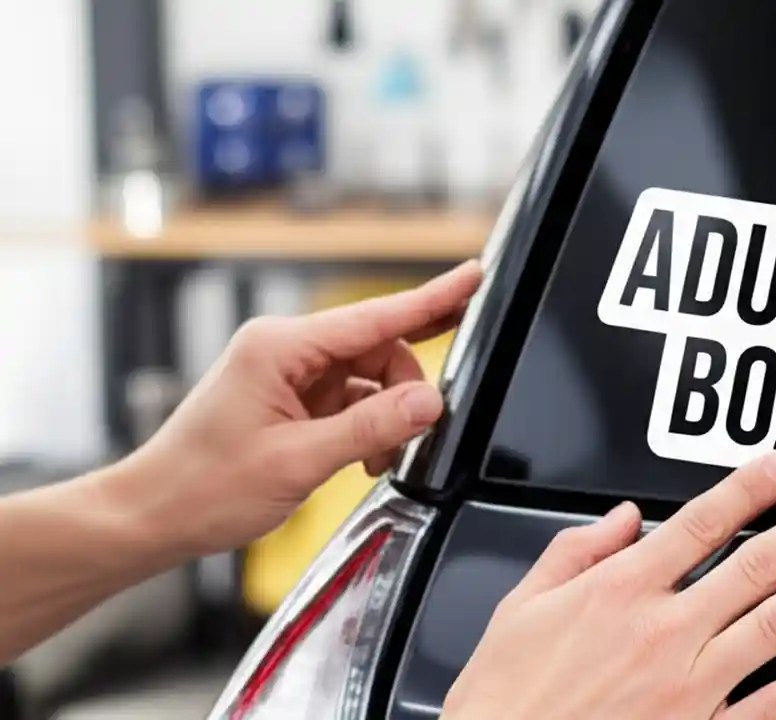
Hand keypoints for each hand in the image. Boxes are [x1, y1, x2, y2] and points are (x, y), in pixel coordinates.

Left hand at [120, 260, 482, 556]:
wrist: (154, 516)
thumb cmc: (204, 486)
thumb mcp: (298, 461)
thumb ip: (371, 428)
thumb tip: (429, 404)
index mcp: (280, 347)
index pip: (375, 316)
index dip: (432, 298)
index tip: (474, 277)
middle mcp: (286, 350)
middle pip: (379, 349)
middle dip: (406, 389)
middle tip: (422, 427)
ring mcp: (289, 374)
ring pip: (369, 377)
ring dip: (386, 416)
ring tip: (377, 458)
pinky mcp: (292, 398)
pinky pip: (352, 399)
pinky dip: (369, 427)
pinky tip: (364, 457)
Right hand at [443, 452, 775, 719]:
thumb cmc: (505, 701)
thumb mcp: (519, 607)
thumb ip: (574, 553)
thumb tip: (623, 518)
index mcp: (619, 592)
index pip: (701, 524)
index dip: (750, 489)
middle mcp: (663, 633)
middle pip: (757, 567)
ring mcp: (689, 687)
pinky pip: (775, 704)